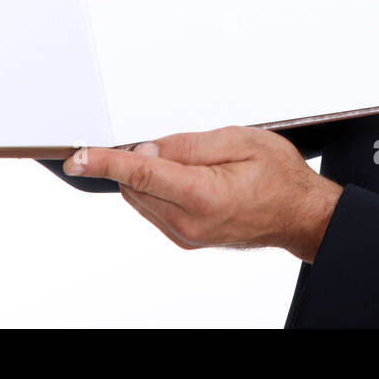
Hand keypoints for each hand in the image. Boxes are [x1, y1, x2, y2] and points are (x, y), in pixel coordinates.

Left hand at [63, 126, 343, 263]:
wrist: (300, 215)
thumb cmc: (280, 177)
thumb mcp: (240, 141)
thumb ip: (188, 146)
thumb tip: (147, 151)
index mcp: (203, 196)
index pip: (141, 175)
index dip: (105, 162)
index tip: (78, 157)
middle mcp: (188, 222)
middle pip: (136, 185)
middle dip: (141, 160)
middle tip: (177, 147)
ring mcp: (185, 234)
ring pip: (142, 197)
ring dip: (150, 175)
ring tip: (197, 164)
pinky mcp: (185, 237)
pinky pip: (155, 207)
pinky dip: (158, 188)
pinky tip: (190, 178)